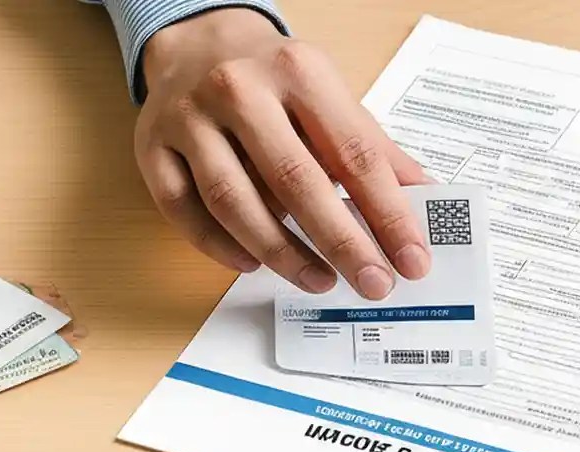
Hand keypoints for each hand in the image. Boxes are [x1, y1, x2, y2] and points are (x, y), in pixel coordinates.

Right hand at [135, 8, 432, 298]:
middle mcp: (241, 88)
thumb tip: (427, 200)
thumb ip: (375, 151)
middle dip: (341, 243)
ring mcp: (190, 117)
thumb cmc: (275, 80)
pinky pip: (184, 209)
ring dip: (281, 253)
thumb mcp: (332, 98)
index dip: (388, 214)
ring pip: (234, 201)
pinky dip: (219, 246)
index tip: (411, 260)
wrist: (197, 41)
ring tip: (319, 281)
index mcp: (300, 72)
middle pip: (296, 181)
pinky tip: (252, 265)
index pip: (354, 154)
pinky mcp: (152, 145)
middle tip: (372, 283)